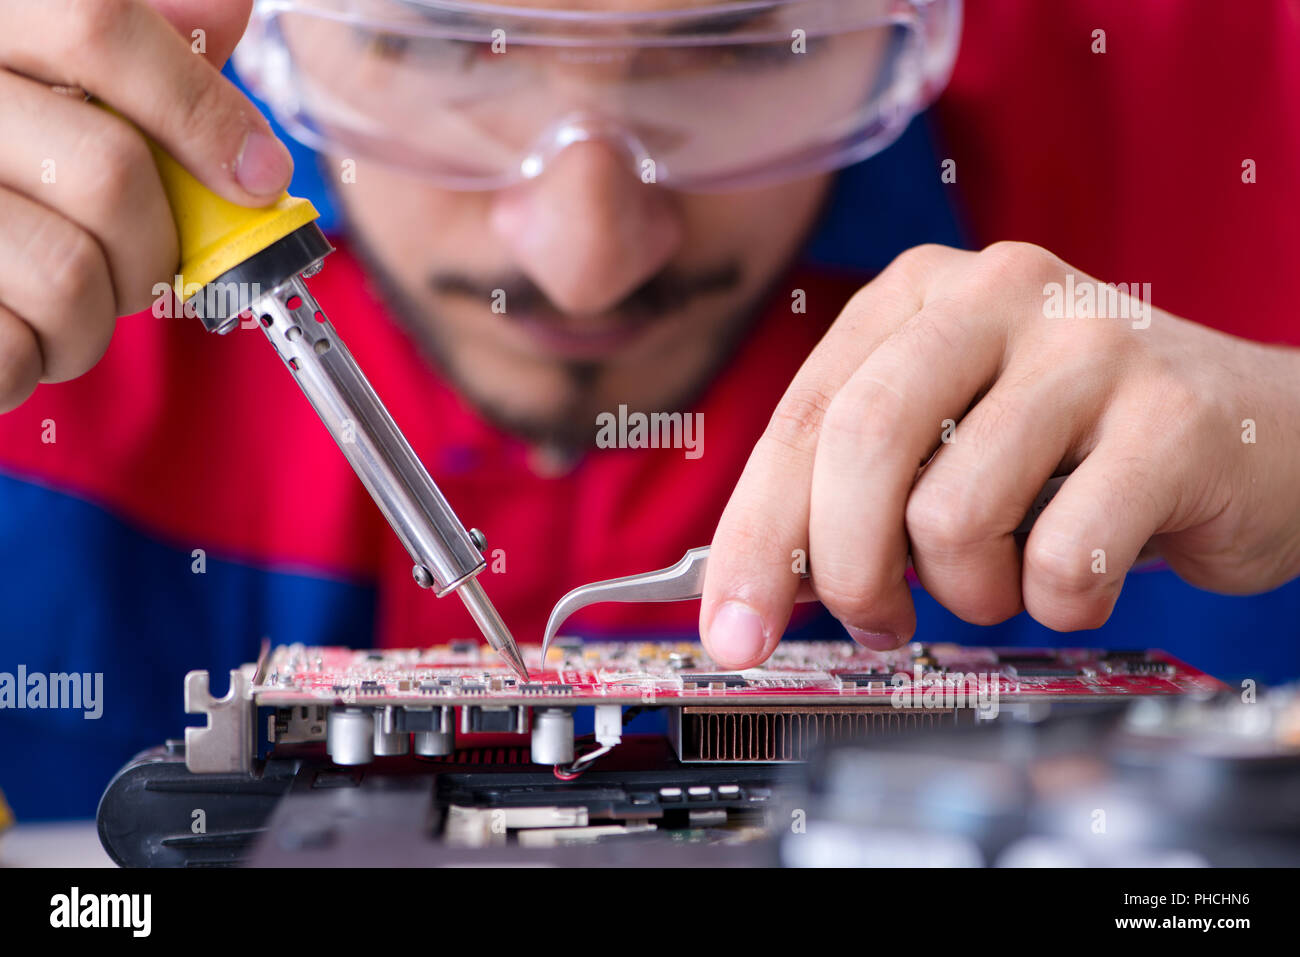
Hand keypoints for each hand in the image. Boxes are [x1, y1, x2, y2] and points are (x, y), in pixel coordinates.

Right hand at [0, 0, 290, 410]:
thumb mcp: (39, 73)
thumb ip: (138, 45)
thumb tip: (223, 11)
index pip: (97, 28)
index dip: (201, 111)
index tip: (259, 176)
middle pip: (110, 173)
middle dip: (157, 249)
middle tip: (137, 269)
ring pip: (70, 274)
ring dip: (97, 321)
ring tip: (68, 311)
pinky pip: (8, 353)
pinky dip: (33, 361)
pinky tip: (11, 334)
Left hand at [700, 241, 1299, 667]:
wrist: (1264, 436)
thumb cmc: (1079, 449)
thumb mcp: (951, 440)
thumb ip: (857, 488)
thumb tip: (760, 583)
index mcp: (918, 295)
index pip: (802, 419)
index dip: (755, 537)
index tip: (731, 631)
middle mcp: (997, 294)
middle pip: (861, 446)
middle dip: (845, 571)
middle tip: (876, 625)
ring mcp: (1090, 345)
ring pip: (953, 514)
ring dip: (969, 592)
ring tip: (1009, 579)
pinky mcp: (1173, 415)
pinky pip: (1062, 557)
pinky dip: (1056, 603)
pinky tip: (1081, 576)